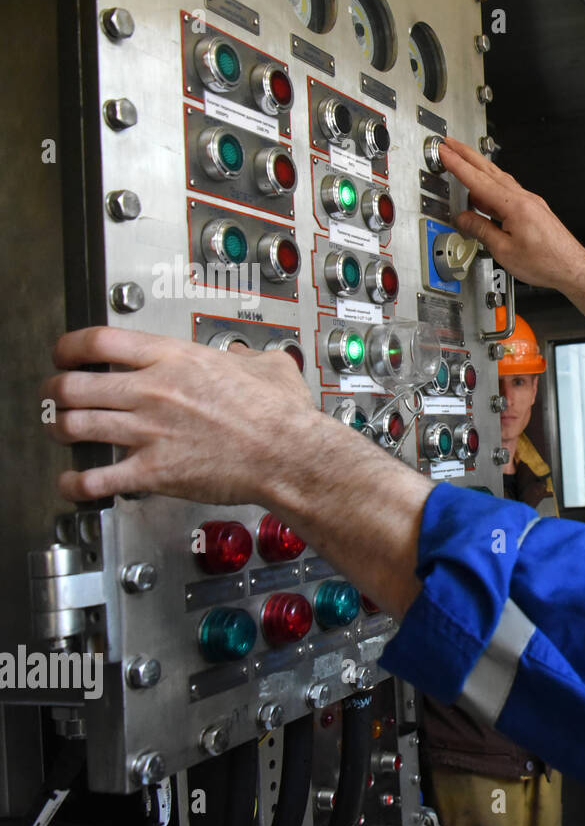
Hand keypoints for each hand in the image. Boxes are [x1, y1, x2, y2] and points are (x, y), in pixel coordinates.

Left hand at [41, 327, 322, 505]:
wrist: (288, 454)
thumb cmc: (281, 415)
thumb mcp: (269, 367)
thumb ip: (247, 357)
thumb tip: (243, 356)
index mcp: (175, 359)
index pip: (99, 341)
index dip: (70, 347)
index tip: (65, 354)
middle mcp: (152, 391)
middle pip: (74, 384)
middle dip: (56, 391)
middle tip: (57, 395)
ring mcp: (148, 431)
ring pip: (75, 426)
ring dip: (61, 431)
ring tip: (63, 433)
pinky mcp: (152, 470)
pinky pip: (95, 478)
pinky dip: (75, 483)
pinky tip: (73, 483)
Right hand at [439, 136, 584, 293]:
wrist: (572, 268)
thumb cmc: (546, 262)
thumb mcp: (505, 251)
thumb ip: (482, 231)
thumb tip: (465, 219)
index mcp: (515, 206)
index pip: (478, 180)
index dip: (458, 165)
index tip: (445, 151)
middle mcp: (524, 198)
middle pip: (489, 170)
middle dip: (466, 155)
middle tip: (450, 143)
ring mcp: (531, 201)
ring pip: (499, 178)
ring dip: (479, 167)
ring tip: (463, 161)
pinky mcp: (534, 208)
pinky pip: (508, 190)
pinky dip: (492, 185)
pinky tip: (485, 191)